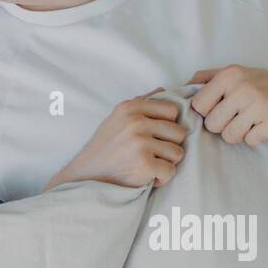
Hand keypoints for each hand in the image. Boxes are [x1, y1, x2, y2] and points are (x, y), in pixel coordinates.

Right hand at [44, 88, 188, 191]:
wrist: (88, 173)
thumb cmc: (106, 146)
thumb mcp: (118, 117)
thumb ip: (141, 103)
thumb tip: (164, 90)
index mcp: (130, 107)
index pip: (172, 110)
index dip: (168, 124)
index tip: (155, 135)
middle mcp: (136, 122)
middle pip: (179, 132)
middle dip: (169, 145)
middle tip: (152, 153)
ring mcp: (140, 143)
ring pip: (178, 153)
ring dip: (166, 162)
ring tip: (149, 164)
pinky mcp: (144, 164)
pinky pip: (171, 171)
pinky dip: (161, 178)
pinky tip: (148, 175)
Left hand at [187, 65, 267, 146]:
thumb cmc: (264, 82)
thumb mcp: (235, 72)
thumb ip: (205, 78)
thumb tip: (179, 89)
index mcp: (229, 75)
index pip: (198, 106)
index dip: (207, 112)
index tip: (219, 109)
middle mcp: (243, 88)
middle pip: (212, 125)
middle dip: (222, 125)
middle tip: (237, 117)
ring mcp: (261, 105)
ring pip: (229, 136)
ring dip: (238, 133)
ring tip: (250, 121)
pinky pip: (250, 141)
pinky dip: (255, 137)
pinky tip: (263, 125)